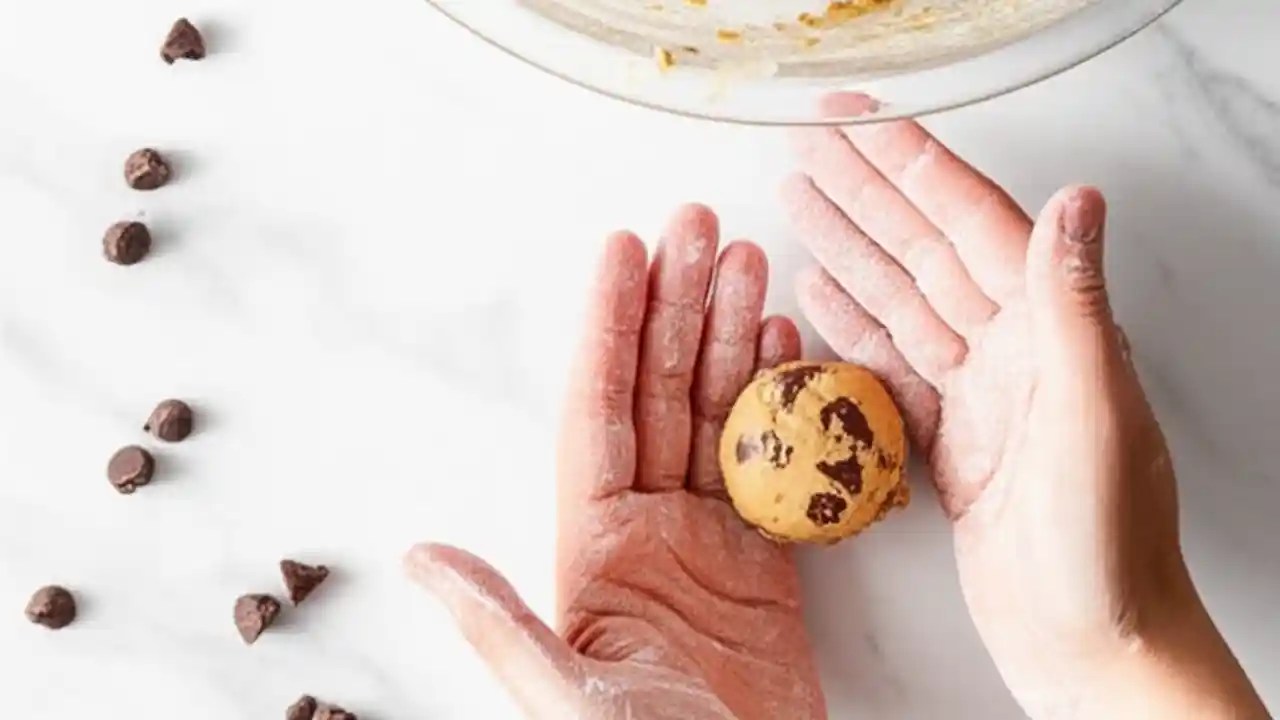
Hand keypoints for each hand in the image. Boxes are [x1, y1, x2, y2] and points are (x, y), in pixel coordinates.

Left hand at [407, 206, 825, 718]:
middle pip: (662, 390)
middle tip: (698, 228)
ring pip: (717, 411)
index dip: (611, 324)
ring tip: (745, 262)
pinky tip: (782, 344)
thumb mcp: (561, 695)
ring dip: (729, 333)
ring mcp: (709, 537)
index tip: (623, 252)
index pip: (602, 408)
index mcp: (596, 543)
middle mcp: (648, 526)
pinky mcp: (766, 561)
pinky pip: (771, 459)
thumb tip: (423, 556)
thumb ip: (499, 619)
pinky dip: (779, 398)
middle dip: (677, 305)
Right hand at [786, 95, 1265, 717]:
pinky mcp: (949, 438)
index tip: (860, 121)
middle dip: (866, 192)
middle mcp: (1015, 350)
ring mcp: (980, 394)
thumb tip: (1076, 201)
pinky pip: (891, 364)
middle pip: (926, 249)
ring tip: (802, 201)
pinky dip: (853, 324)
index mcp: (1051, 331)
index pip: (971, 223)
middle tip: (810, 148)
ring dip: (852, 247)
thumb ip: (1073, 307)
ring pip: (903, 301)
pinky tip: (821, 294)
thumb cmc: (1105, 548)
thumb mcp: (1092, 416)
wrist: (1092, 642)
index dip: (912, 163)